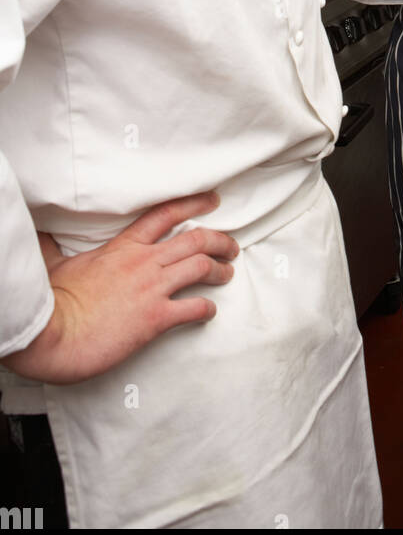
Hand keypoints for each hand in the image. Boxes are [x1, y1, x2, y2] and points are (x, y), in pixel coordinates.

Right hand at [1, 191, 238, 385]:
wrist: (52, 334)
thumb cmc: (52, 302)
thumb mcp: (54, 265)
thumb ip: (53, 248)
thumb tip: (40, 236)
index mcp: (124, 246)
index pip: (166, 214)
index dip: (194, 203)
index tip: (213, 200)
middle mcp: (144, 262)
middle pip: (196, 239)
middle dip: (220, 240)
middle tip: (231, 246)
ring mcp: (152, 289)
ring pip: (202, 267)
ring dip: (221, 270)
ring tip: (228, 273)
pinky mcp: (156, 318)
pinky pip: (194, 308)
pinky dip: (208, 309)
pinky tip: (209, 311)